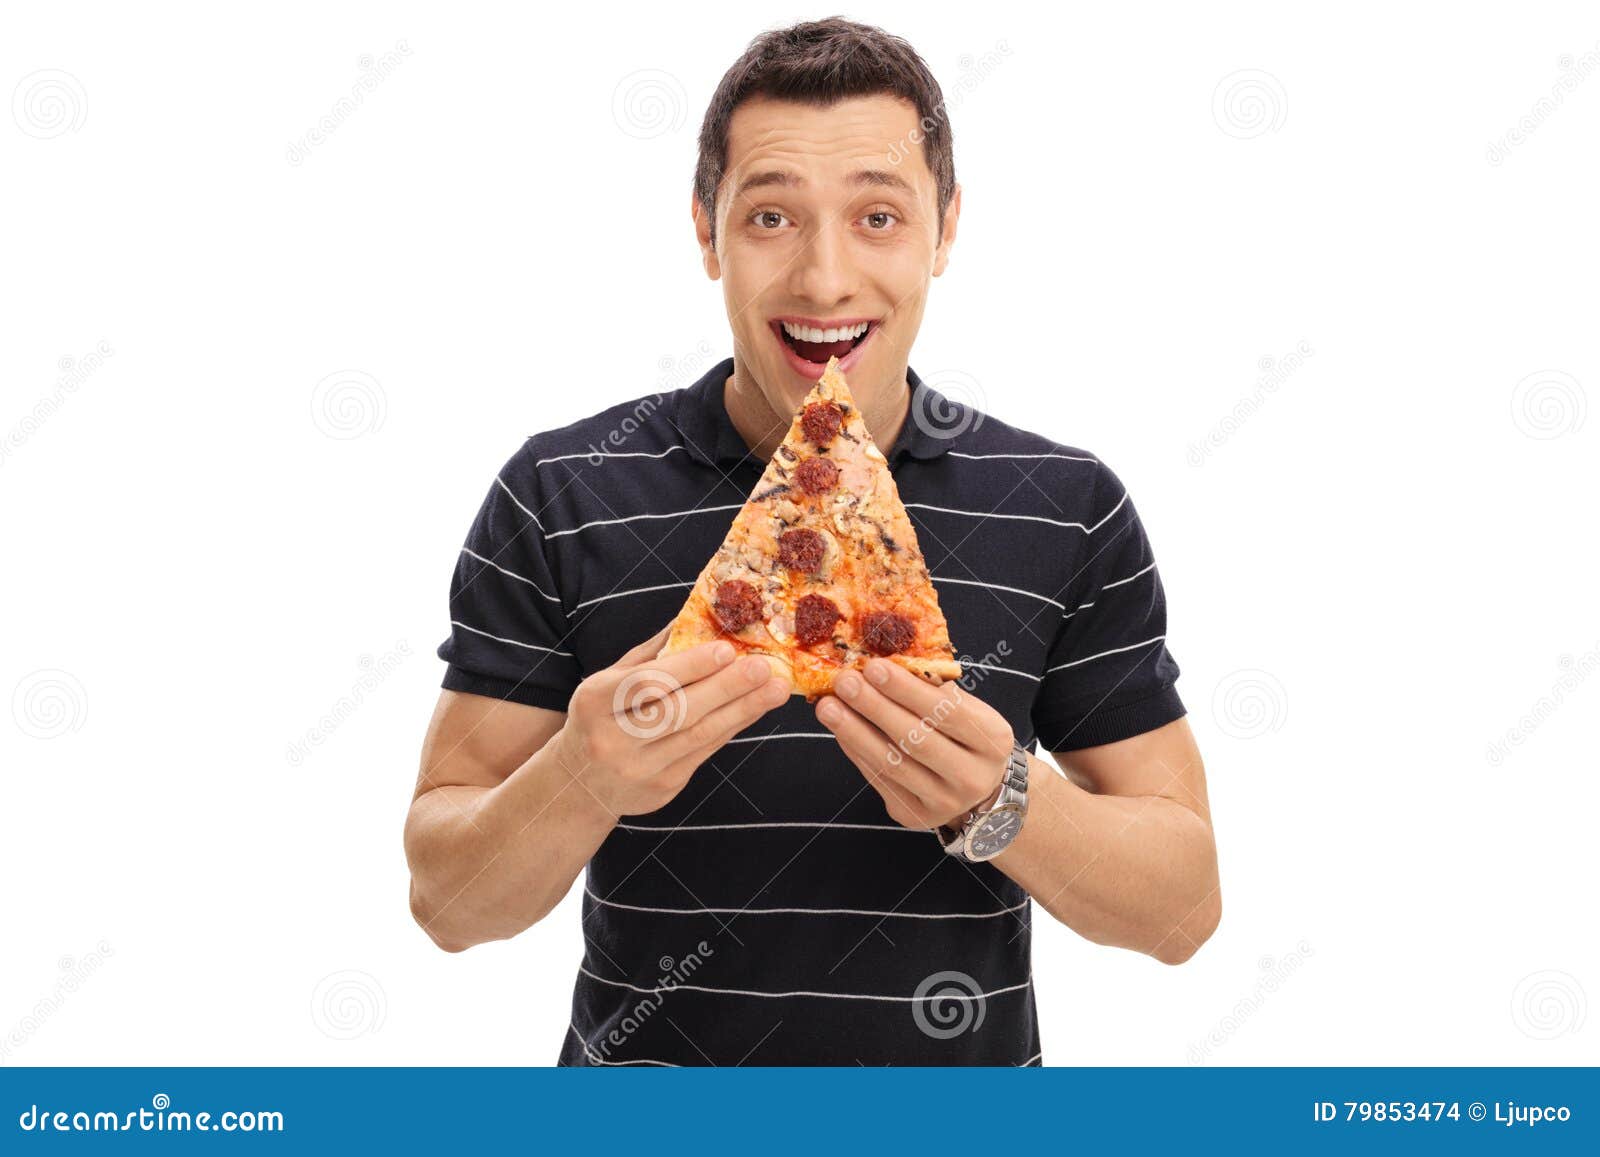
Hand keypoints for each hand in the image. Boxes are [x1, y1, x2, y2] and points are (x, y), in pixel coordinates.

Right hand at [555, 626, 788, 816]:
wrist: (581, 784)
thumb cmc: (602, 715)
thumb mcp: (612, 678)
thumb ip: (653, 652)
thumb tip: (697, 612)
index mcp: (595, 701)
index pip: (646, 682)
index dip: (689, 666)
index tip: (727, 649)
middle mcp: (613, 738)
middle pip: (677, 711)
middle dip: (725, 688)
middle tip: (763, 667)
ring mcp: (639, 767)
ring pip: (698, 735)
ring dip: (742, 710)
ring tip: (775, 688)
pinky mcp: (663, 788)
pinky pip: (705, 752)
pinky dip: (732, 727)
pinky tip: (755, 708)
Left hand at [814, 658, 1015, 830]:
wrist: (982, 790)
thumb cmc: (966, 736)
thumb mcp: (967, 709)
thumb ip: (933, 689)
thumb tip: (882, 662)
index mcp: (992, 740)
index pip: (947, 712)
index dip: (907, 690)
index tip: (873, 666)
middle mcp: (972, 776)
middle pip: (916, 740)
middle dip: (875, 708)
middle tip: (843, 681)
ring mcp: (943, 802)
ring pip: (893, 764)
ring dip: (855, 732)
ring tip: (827, 706)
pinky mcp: (915, 816)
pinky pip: (879, 780)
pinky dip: (856, 751)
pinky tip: (840, 729)